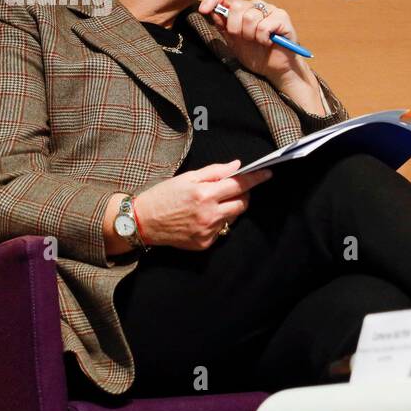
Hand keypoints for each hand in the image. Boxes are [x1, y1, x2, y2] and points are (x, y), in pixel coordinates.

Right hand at [133, 159, 272, 249]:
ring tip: (211, 204)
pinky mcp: (204, 243)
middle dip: (242, 195)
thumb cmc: (163, 196)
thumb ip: (215, 172)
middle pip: (241, 204)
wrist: (143, 222)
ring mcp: (208, 231)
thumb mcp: (187, 177)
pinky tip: (201, 218)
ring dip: (229, 208)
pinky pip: (221, 230)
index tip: (267, 173)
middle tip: (232, 190)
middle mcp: (209, 214)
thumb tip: (237, 166)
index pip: (239, 185)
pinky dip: (217, 222)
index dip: (255, 178)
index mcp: (204, 194)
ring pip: (232, 217)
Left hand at [197, 0, 311, 89]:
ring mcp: (270, 10)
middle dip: (236, 28)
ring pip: (250, 17)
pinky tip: (268, 42)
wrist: (275, 70)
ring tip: (259, 42)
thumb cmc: (256, 55)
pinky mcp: (282, 18)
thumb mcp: (233, 41)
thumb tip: (210, 10)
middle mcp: (256, 6)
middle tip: (245, 39)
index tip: (203, 10)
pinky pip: (264, 26)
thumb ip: (223, 25)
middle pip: (237, 6)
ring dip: (251, 35)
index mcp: (242, 10)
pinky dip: (263, 38)